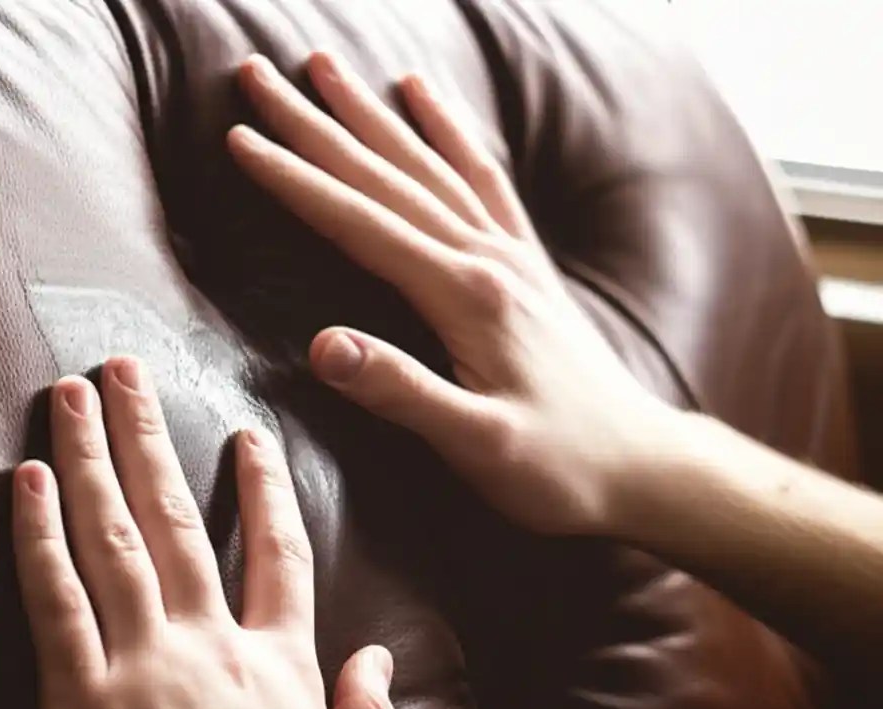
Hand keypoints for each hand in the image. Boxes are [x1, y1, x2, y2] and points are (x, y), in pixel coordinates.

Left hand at [12, 357, 395, 708]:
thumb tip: (380, 658)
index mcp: (278, 669)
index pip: (279, 554)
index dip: (264, 488)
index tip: (248, 434)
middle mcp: (212, 650)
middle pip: (180, 521)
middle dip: (149, 437)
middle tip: (124, 367)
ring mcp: (143, 670)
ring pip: (115, 538)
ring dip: (90, 458)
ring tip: (74, 393)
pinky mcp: (79, 701)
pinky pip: (56, 601)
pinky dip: (40, 536)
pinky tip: (26, 479)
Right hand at [228, 52, 683, 535]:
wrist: (645, 465)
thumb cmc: (559, 467)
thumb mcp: (477, 445)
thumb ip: (400, 391)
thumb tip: (321, 344)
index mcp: (465, 296)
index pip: (359, 223)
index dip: (295, 181)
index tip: (240, 139)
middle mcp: (487, 257)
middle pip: (385, 175)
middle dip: (316, 123)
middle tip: (259, 75)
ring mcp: (509, 253)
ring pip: (428, 162)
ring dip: (371, 112)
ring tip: (326, 65)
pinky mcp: (525, 262)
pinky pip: (482, 175)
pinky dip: (448, 130)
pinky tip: (425, 97)